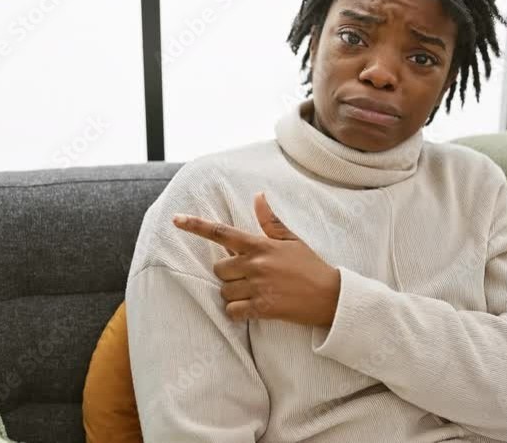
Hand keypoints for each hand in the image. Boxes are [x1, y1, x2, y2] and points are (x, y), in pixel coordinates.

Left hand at [171, 191, 340, 327]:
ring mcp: (258, 287)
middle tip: (247, 276)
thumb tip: (258, 196)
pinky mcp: (262, 308)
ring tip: (254, 292)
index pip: (222, 232)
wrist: (330, 296)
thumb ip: (270, 221)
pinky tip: (250, 308)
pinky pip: (232, 310)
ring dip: (233, 293)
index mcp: (261, 245)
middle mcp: (256, 264)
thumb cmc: (310, 266)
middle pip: (220, 268)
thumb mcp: (292, 240)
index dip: (196, 226)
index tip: (176, 220)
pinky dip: (236, 311)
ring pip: (224, 290)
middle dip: (229, 273)